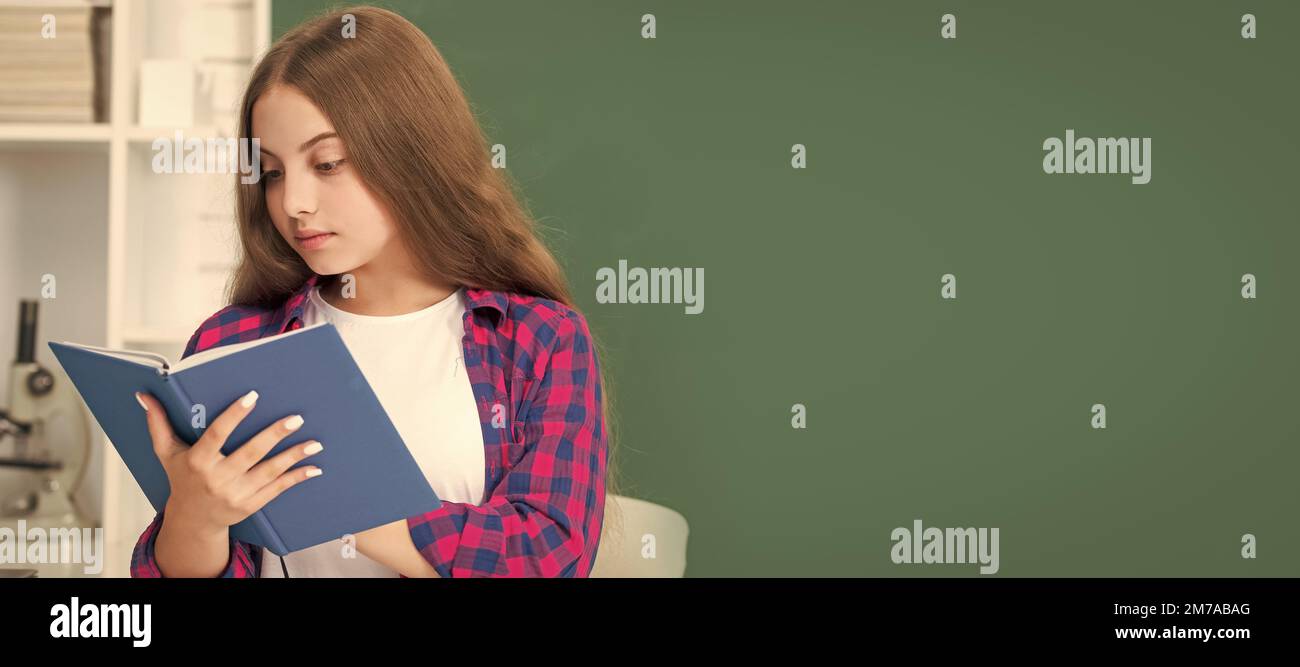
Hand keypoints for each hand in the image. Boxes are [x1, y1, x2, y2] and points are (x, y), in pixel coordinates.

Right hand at [137, 390, 323, 535]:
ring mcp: (236, 494)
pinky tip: (314, 467)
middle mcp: (217, 478)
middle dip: (274, 435)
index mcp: (197, 461)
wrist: (193, 519)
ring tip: (315, 442)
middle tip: (296, 418)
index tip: (252, 396)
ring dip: (294, 456)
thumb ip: (158, 424)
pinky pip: (277, 489)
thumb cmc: (182, 478)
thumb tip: (144, 395)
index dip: (234, 415)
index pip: (217, 434)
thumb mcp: (166, 453)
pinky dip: (297, 478)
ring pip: (269, 471)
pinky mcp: (251, 505)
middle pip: (250, 453)